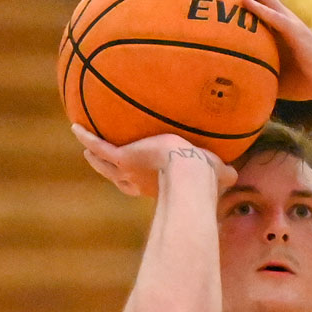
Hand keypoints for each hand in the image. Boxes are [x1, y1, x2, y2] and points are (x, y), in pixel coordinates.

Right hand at [72, 127, 234, 197]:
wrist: (191, 173)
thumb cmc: (206, 177)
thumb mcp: (217, 173)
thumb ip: (224, 174)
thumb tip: (235, 175)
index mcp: (159, 185)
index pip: (145, 184)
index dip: (139, 181)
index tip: (136, 179)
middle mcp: (140, 181)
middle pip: (119, 178)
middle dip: (112, 172)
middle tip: (102, 163)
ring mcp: (128, 170)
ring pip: (105, 165)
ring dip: (95, 158)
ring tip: (86, 147)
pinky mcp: (123, 157)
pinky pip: (99, 145)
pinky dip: (87, 137)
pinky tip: (76, 126)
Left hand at [207, 0, 311, 100]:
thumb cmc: (302, 81)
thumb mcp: (270, 75)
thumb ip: (253, 72)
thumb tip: (230, 82)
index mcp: (273, 23)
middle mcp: (279, 16)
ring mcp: (288, 21)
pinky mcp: (295, 32)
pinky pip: (274, 17)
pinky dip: (259, 8)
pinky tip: (243, 0)